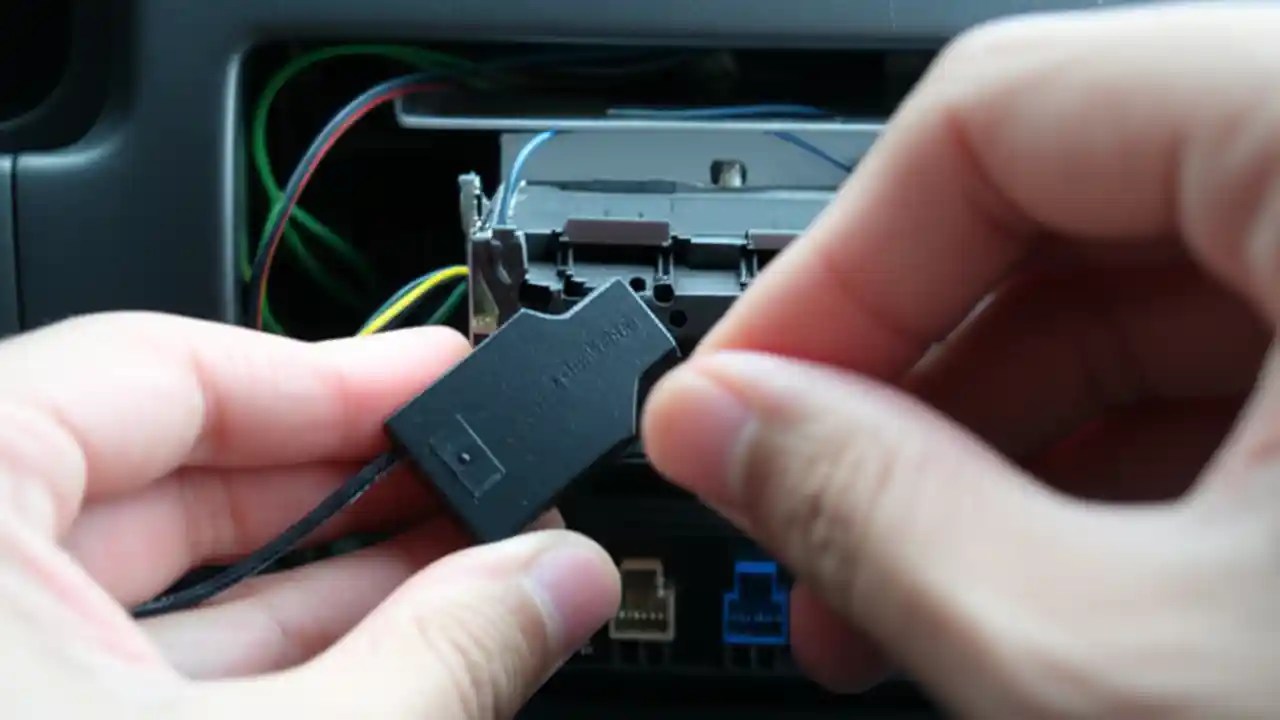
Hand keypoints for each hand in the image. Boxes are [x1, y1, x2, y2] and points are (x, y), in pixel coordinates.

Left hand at [0, 314, 617, 717]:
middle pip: (157, 474)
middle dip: (343, 486)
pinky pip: (119, 657)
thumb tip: (553, 581)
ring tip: (457, 573)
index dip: (335, 377)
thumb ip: (434, 659)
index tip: (442, 385)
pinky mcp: (6, 716)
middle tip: (470, 484)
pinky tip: (379, 648)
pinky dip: (254, 656)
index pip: (156, 368)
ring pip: (147, 581)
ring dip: (319, 580)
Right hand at [644, 5, 1279, 716]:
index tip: (742, 398)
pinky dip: (1126, 469)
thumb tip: (722, 425)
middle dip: (914, 386)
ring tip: (908, 596)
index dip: (832, 268)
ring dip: (1006, 450)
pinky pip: (1247, 363)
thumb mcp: (1120, 662)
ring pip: (1154, 296)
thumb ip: (875, 511)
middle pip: (1072, 207)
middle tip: (810, 519)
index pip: (1002, 110)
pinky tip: (1048, 587)